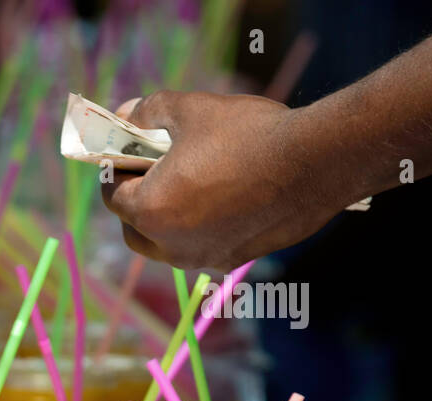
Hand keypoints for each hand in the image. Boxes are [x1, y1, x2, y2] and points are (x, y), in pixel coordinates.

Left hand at [100, 91, 345, 270]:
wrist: (317, 162)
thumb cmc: (248, 134)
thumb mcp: (190, 109)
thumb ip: (149, 112)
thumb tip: (127, 115)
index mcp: (150, 211)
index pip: (114, 196)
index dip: (116, 172)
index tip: (126, 156)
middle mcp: (171, 246)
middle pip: (134, 230)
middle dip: (135, 203)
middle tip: (150, 173)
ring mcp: (204, 258)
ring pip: (167, 245)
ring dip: (166, 220)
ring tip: (185, 186)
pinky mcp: (234, 260)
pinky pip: (202, 247)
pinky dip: (200, 229)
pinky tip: (220, 199)